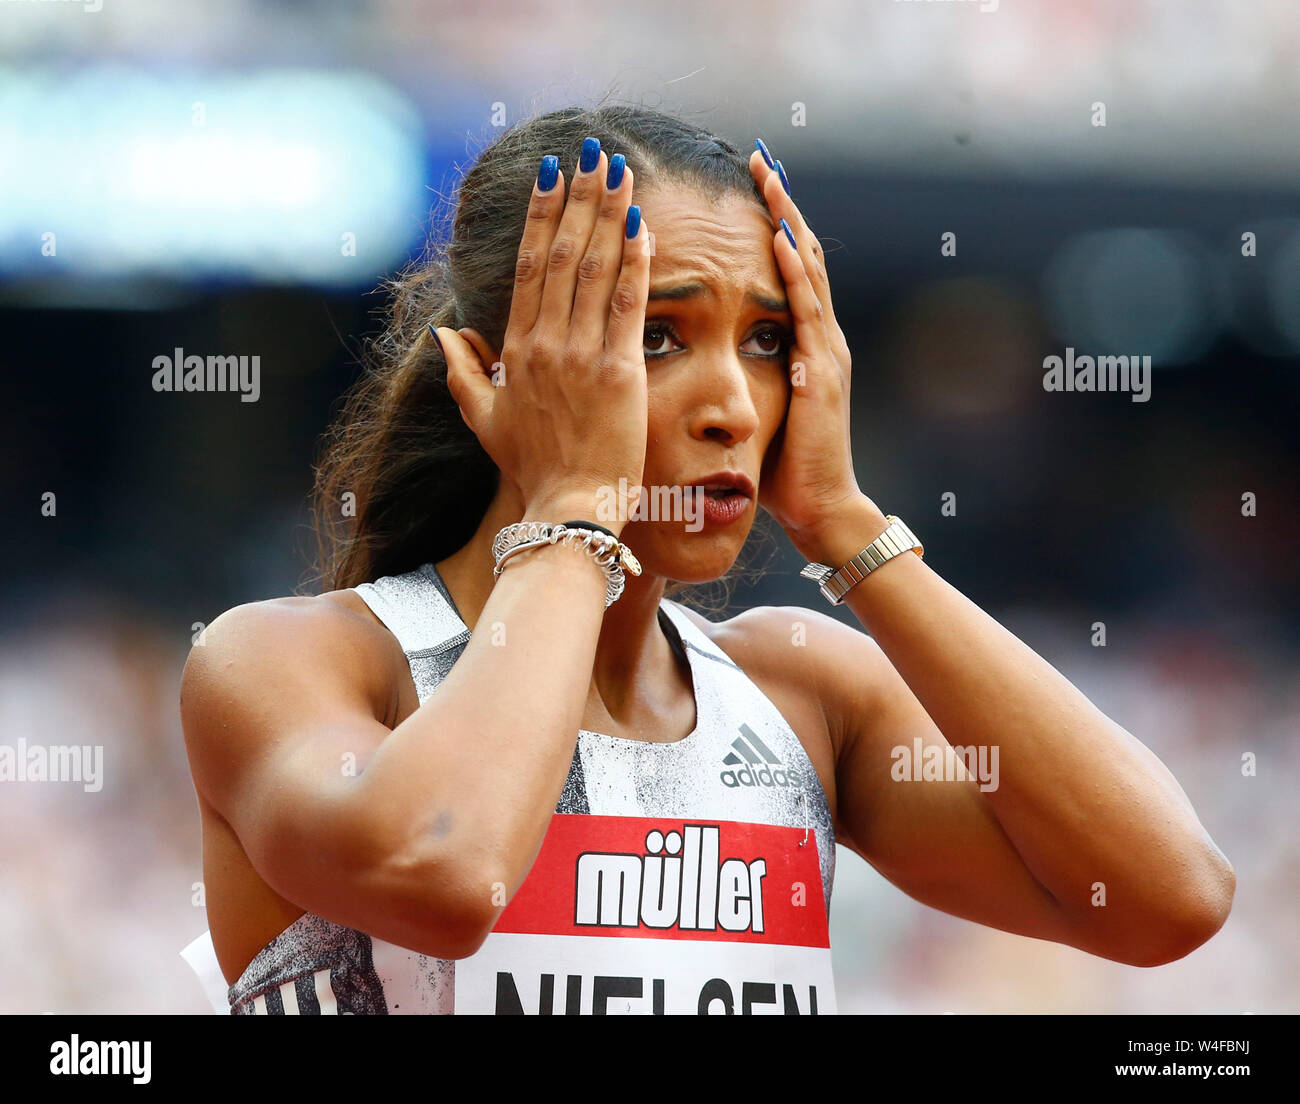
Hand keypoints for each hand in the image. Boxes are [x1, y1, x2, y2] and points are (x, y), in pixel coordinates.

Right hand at [435, 141, 650, 528]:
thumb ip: (462, 374)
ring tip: (620, 171)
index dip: (541, 216)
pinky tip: (643, 226)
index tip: (552, 176)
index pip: (529, 268)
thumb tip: (444, 335)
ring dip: (609, 214)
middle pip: (562, 255)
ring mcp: (581, 356)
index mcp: (515, 350)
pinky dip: (636, 263)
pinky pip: (629, 305)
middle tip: (593, 152)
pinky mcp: (619, 372)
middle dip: (579, 197)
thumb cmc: (533, 469)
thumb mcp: (484, 420)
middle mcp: (545, 343)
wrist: (568, 509)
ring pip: (594, 269)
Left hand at [749, 145, 865, 550]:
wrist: (819, 510)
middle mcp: (822, 338)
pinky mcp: (823, 373)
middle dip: (784, 205)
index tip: (750, 183)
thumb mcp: (761, 410)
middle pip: (804, 254)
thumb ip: (747, 376)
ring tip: (772, 177)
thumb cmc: (785, 468)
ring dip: (790, 221)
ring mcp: (827, 352)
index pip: (789, 269)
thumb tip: (712, 354)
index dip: (772, 223)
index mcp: (804, 344)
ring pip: (810, 271)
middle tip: (761, 157)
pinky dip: (796, 273)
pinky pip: (808, 312)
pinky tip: (781, 240)